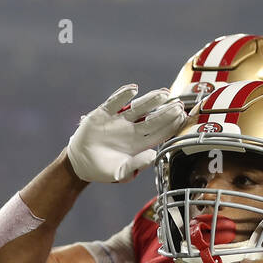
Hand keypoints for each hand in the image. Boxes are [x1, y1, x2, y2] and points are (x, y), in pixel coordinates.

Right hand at [66, 84, 186, 183]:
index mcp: (139, 144)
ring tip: (163, 94)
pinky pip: (115, 102)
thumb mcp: (121, 172)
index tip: (182, 119)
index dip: (171, 126)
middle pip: (153, 119)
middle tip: (179, 104)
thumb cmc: (104, 170)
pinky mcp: (104, 114)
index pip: (159, 133)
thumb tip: (153, 155)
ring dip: (151, 100)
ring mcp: (119, 120)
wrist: (81, 162)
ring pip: (138, 108)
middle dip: (166, 112)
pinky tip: (133, 89)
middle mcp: (132, 130)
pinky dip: (123, 95)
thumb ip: (137, 165)